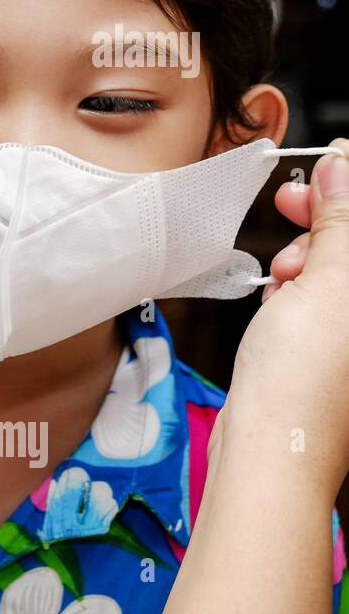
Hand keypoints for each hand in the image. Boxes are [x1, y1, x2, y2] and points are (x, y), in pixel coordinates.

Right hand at [224, 138, 348, 494]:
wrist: (271, 446)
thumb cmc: (302, 383)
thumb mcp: (325, 280)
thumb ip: (341, 219)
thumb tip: (344, 166)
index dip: (348, 193)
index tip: (321, 176)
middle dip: (326, 226)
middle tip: (290, 212)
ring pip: (339, 272)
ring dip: (307, 261)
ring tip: (281, 278)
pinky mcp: (336, 355)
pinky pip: (323, 302)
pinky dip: (299, 294)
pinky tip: (279, 303)